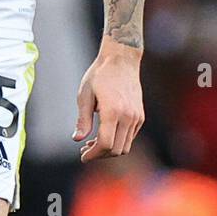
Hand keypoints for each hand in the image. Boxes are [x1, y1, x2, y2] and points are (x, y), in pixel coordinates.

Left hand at [73, 40, 144, 162]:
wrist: (122, 59)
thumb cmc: (100, 75)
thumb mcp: (85, 95)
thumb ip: (82, 120)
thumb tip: (77, 139)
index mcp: (113, 111)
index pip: (105, 144)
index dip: (93, 154)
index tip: (82, 156)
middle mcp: (128, 116)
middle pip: (116, 149)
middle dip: (99, 155)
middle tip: (84, 150)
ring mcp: (136, 117)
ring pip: (125, 146)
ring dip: (109, 150)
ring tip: (92, 144)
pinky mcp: (140, 116)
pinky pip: (130, 137)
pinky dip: (118, 142)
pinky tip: (105, 135)